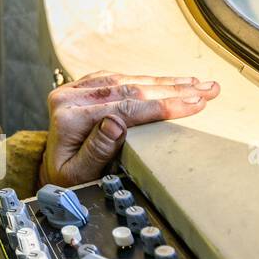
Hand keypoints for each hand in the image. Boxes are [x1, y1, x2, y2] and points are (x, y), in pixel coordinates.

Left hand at [42, 71, 219, 186]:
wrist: (50, 171)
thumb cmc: (67, 179)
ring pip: (127, 80)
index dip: (162, 106)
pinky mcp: (84, 88)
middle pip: (129, 88)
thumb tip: (115, 123)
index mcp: (68, 117)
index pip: (124, 108)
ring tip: (199, 84)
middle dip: (174, 90)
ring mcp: (75, 90)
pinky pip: (119, 79)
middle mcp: (69, 98)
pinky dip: (147, 81)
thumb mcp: (78, 175)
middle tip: (208, 89)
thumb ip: (96, 150)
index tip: (195, 104)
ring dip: (165, 83)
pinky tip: (170, 82)